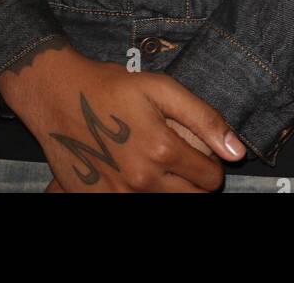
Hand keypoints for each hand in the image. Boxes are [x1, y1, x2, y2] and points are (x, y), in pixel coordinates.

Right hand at [0, 40, 244, 192]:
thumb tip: (236, 151)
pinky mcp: (97, 201)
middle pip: (192, 199)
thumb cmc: (110, 87)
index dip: (210, 164)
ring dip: (167, 188)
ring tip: (152, 162)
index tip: (196, 150)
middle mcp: (142, 181)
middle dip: (193, 180)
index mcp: (162, 150)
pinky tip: (127, 171)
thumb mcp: (161, 88)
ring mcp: (119, 196)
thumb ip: (204, 118)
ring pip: (166, 206)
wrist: (57, 94)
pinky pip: (132, 207)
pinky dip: (138, 193)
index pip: (211, 179)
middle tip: (177, 157)